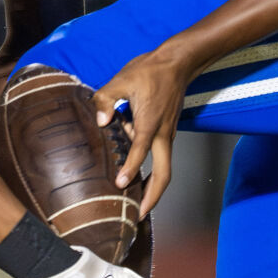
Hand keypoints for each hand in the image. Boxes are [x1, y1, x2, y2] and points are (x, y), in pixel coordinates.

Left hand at [93, 49, 192, 215]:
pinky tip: (136, 172)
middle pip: (164, 174)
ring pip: (165, 168)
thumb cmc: (150, 70)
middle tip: (139, 214)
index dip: (130, 170)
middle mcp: (162, 133)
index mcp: (149, 122)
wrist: (177, 62)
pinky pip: (161, 156)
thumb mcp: (122, 79)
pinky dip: (152, 169)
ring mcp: (167, 133)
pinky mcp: (167, 130)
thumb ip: (106, 99)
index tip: (120, 185)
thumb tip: (100, 121)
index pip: (140, 151)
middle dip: (153, 197)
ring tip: (138, 203)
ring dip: (153, 187)